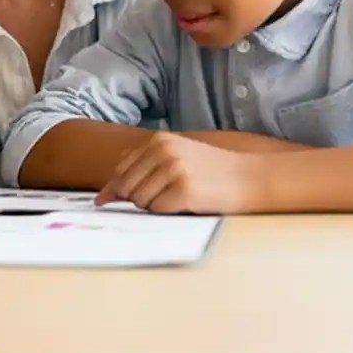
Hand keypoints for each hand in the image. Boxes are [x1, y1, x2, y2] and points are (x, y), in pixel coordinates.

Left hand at [95, 132, 261, 213]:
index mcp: (159, 141)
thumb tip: (109, 190)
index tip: (103, 200)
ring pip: (140, 200)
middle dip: (134, 199)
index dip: (113, 187)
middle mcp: (164, 151)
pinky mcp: (184, 190)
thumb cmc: (212, 171)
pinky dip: (167, 212)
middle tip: (158, 200)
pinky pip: (157, 210)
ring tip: (177, 197)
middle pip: (127, 186)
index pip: (122, 168)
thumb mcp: (178, 155)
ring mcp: (174, 170)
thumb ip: (146, 165)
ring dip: (153, 206)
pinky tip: (185, 203)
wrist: (249, 178)